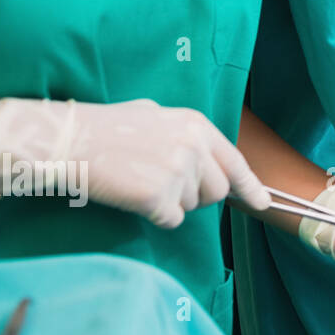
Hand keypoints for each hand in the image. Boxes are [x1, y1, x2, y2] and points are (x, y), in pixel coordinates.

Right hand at [0, 96, 269, 227]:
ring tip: (140, 180)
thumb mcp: (154, 115)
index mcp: (197, 125)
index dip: (250, 186)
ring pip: (192, 207)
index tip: (264, 202)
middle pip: (217, 191)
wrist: (70, 141)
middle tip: (161, 183)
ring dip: (170, 203)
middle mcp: (195, 147)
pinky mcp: (159, 196)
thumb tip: (201, 151)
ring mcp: (179, 171)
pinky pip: (171, 219)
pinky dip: (154, 215)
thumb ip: (184, 133)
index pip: (235, 161)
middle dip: (196, 195)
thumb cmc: (105, 128)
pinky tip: (133, 196)